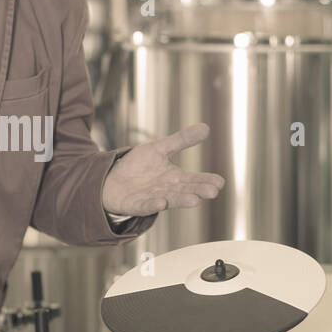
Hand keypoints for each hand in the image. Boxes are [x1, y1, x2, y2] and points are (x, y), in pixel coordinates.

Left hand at [102, 122, 223, 215]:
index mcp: (175, 178)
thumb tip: (206, 127)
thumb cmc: (138, 166)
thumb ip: (181, 140)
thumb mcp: (160, 148)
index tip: (219, 182)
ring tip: (195, 200)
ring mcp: (153, 198)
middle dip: (198, 191)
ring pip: (170, 199)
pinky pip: (147, 205)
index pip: (195, 179)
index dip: (207, 180)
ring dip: (182, 200)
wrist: (112, 179)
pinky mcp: (138, 204)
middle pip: (186, 190)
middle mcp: (168, 190)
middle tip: (212, 192)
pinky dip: (154, 204)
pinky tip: (161, 202)